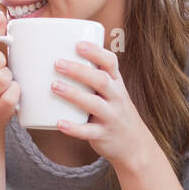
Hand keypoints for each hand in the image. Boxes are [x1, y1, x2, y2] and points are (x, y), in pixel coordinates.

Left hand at [51, 41, 153, 170]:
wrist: (134, 144)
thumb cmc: (113, 111)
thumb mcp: (111, 92)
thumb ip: (92, 77)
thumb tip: (56, 56)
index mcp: (116, 84)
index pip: (111, 63)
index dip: (96, 52)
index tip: (78, 44)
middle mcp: (116, 98)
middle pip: (101, 81)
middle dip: (79, 71)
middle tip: (57, 63)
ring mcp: (111, 117)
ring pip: (94, 104)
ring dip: (74, 94)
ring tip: (54, 86)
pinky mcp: (104, 135)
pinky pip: (89, 132)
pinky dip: (73, 128)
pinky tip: (58, 123)